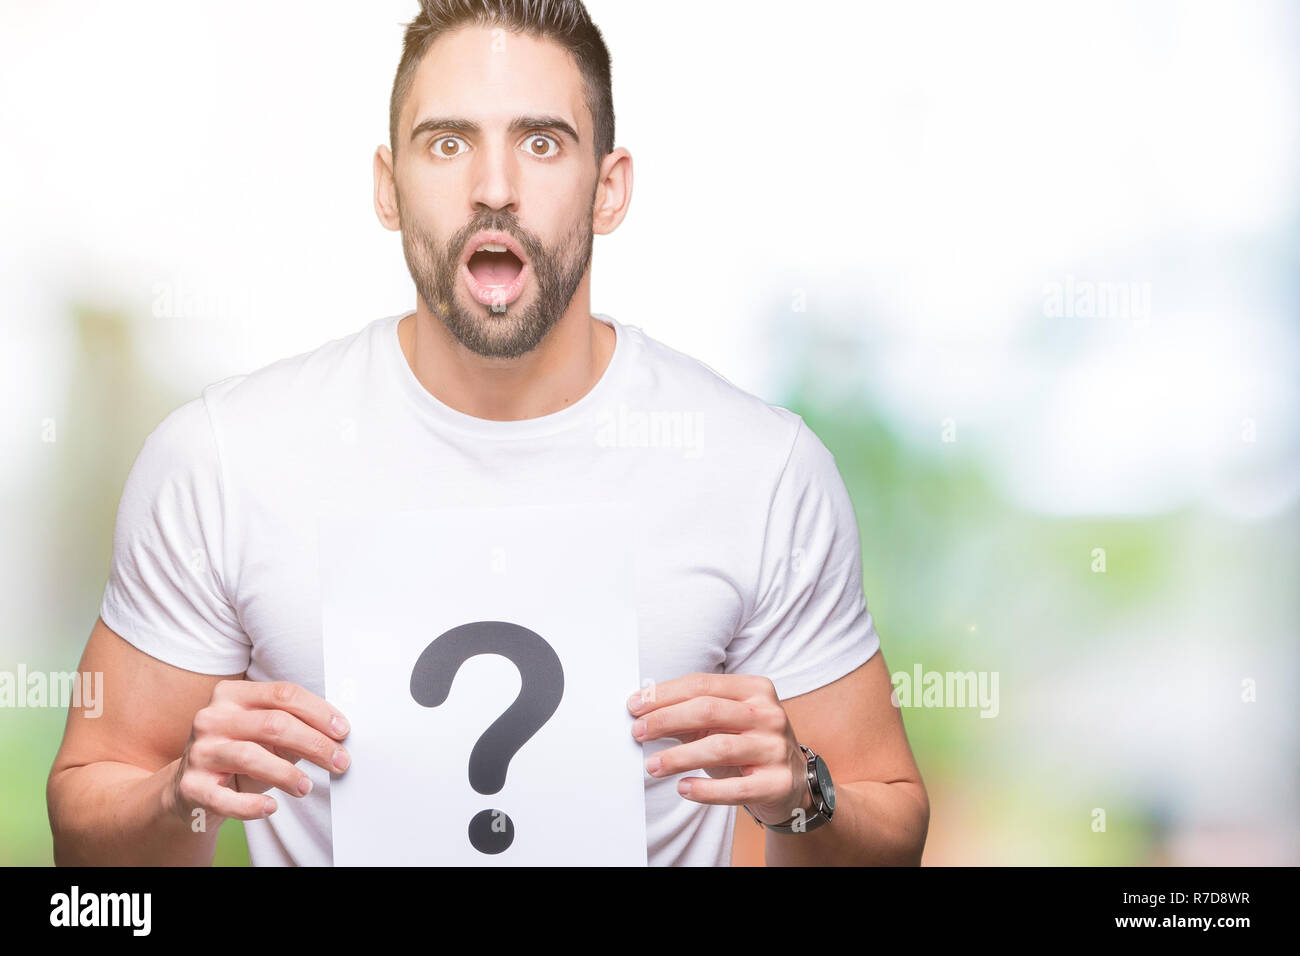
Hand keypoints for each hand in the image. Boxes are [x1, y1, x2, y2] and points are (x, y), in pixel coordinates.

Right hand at [168, 680, 350, 823]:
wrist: (189, 788)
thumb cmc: (239, 755)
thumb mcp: (263, 734)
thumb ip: (294, 727)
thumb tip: (337, 735)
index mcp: (232, 695)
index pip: (283, 694)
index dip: (318, 712)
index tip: (343, 731)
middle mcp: (211, 718)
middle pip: (274, 724)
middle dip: (314, 743)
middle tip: (339, 761)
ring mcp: (199, 752)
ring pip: (251, 756)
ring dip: (287, 773)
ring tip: (306, 786)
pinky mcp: (191, 786)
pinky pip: (225, 798)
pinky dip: (251, 805)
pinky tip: (271, 807)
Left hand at [628, 673, 811, 825]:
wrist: (792, 781)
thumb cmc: (748, 745)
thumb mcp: (723, 722)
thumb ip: (689, 715)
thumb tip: (644, 713)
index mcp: (755, 689)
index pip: (702, 684)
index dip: (664, 694)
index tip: (635, 706)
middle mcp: (768, 714)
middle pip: (707, 710)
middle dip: (666, 720)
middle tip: (638, 733)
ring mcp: (775, 748)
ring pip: (719, 747)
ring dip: (679, 757)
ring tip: (652, 765)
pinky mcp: (776, 782)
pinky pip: (736, 788)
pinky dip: (705, 790)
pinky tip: (683, 788)